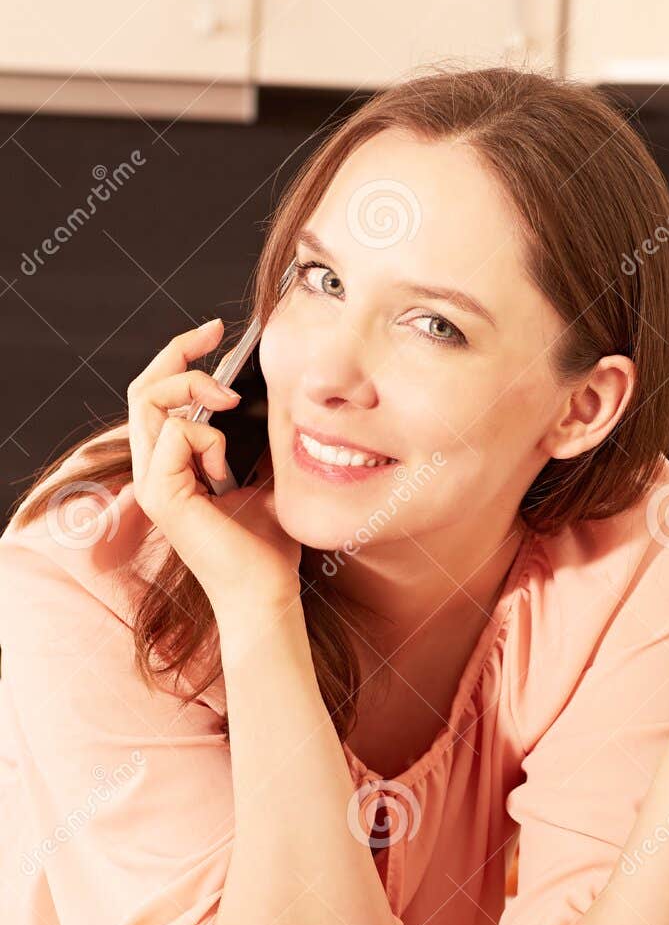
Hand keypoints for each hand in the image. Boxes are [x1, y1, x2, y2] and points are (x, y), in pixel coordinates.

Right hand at [127, 317, 302, 614]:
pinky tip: (225, 470)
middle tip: (215, 334)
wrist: (266, 593)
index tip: (216, 332)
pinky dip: (208, 438)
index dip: (180, 356)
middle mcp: (152, 472)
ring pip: (150, 401)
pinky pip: (176, 433)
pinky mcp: (162, 495)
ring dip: (195, 389)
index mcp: (171, 466)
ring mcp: (151, 484)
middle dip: (179, 353)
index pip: (155, 396)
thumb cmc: (267, 546)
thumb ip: (255, 439)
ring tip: (232, 405)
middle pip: (142, 387)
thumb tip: (270, 397)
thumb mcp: (266, 475)